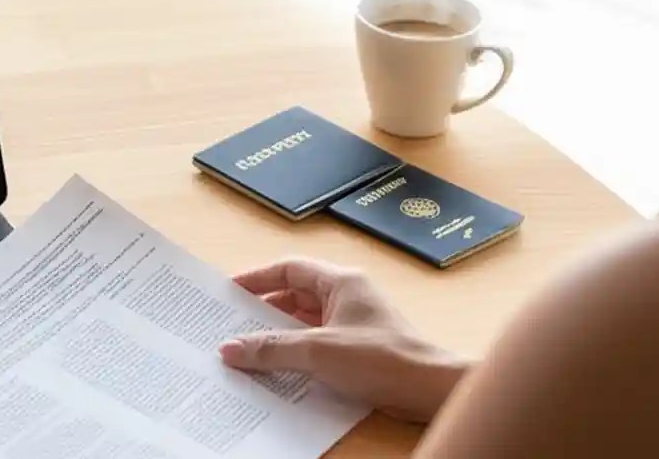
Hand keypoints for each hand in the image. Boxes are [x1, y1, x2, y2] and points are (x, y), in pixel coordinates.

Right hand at [219, 258, 469, 422]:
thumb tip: (229, 349)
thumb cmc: (383, 359)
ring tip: (246, 348)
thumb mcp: (318, 351)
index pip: (289, 269)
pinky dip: (295, 352)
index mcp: (340, 281)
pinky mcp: (356, 348)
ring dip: (278, 334)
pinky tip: (277, 368)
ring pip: (304, 322)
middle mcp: (347, 296)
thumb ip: (271, 349)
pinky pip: (315, 343)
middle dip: (263, 311)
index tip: (229, 291)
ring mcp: (352, 322)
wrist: (429, 389)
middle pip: (294, 296)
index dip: (257, 278)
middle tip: (231, 324)